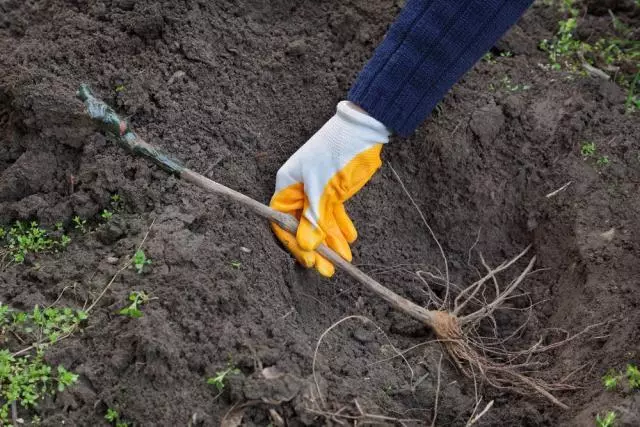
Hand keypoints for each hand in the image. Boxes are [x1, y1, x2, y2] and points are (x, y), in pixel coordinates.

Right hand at [270, 101, 389, 276]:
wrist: (364, 129)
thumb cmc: (337, 152)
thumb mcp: (324, 188)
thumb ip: (315, 218)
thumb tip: (307, 246)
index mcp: (288, 185)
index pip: (283, 221)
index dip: (294, 243)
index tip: (310, 260)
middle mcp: (299, 190)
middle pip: (303, 226)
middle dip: (316, 248)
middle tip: (328, 270)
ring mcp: (317, 191)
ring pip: (321, 223)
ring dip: (332, 241)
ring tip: (345, 260)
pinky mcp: (333, 191)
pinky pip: (333, 214)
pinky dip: (340, 226)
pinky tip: (349, 240)